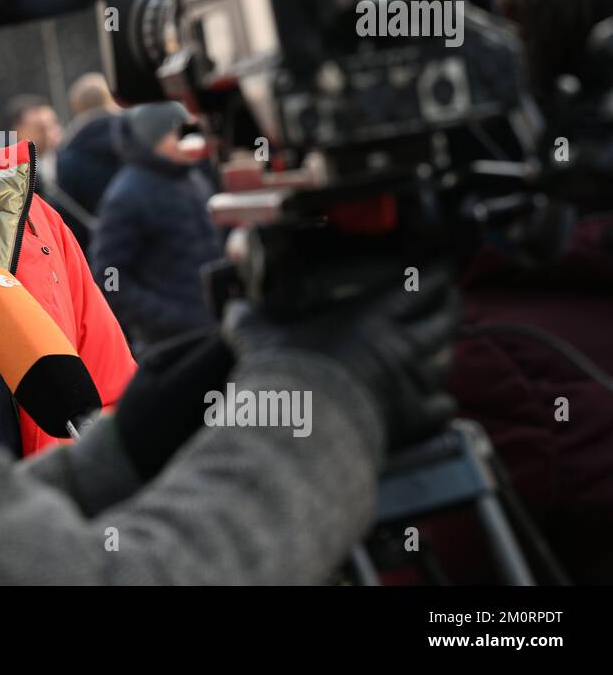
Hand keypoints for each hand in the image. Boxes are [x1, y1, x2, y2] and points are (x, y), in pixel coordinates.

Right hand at [221, 262, 458, 451]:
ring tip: (442, 349)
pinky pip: (441, 407)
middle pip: (442, 319)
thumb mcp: (256, 334)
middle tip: (450, 295)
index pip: (416, 284)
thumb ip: (249, 318)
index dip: (435, 271)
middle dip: (450, 304)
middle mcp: (397, 344)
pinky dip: (440, 403)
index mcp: (367, 315)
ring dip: (445, 354)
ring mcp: (408, 382)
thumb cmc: (283, 372)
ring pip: (444, 363)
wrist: (300, 423)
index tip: (442, 262)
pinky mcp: (411, 418)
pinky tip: (438, 402)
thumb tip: (235, 310)